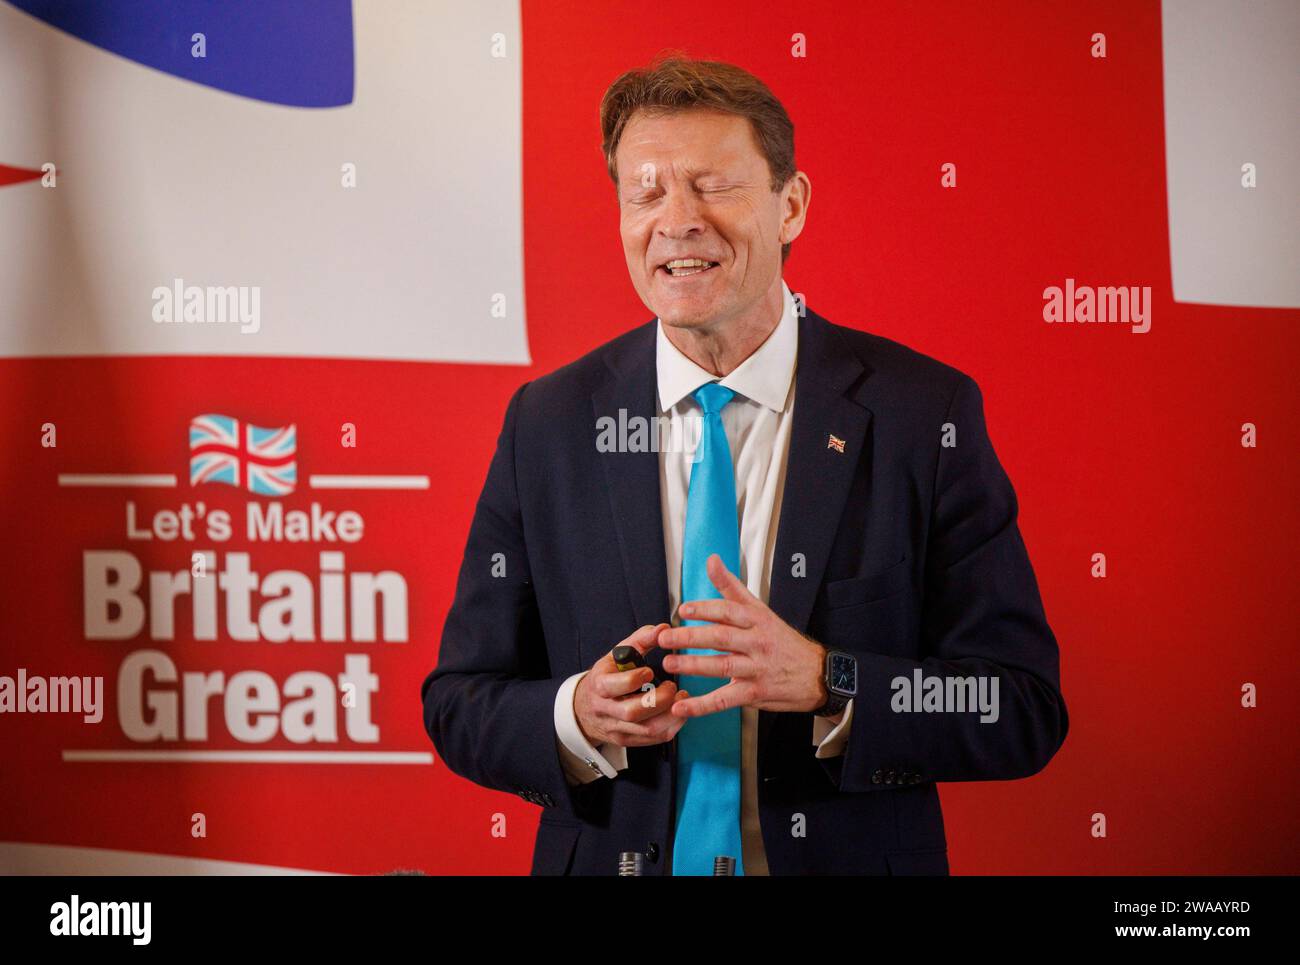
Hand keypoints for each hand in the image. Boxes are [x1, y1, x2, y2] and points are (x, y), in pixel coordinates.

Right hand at [573, 623, 689, 746]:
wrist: (586, 708)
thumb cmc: (607, 676)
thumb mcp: (617, 654)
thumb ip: (640, 640)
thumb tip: (663, 628)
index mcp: (599, 685)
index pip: (612, 686)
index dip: (634, 679)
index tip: (650, 671)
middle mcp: (605, 709)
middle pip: (632, 712)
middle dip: (658, 700)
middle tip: (672, 687)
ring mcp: (616, 728)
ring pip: (646, 730)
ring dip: (671, 715)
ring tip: (682, 698)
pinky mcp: (627, 740)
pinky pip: (654, 739)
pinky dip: (672, 726)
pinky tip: (679, 712)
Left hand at [658, 554, 828, 718]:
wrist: (818, 674)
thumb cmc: (783, 641)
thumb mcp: (761, 610)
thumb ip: (732, 587)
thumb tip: (711, 560)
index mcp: (757, 620)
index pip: (730, 611)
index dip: (706, 609)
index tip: (684, 610)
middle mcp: (757, 643)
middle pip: (722, 638)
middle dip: (691, 637)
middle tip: (666, 638)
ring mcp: (756, 669)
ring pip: (722, 666)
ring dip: (693, 666)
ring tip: (670, 664)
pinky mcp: (754, 693)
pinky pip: (725, 700)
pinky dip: (702, 705)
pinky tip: (683, 707)